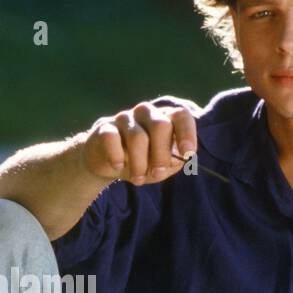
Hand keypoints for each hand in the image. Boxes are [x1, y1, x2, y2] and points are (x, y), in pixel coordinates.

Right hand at [80, 100, 196, 184]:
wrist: (106, 163)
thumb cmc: (140, 161)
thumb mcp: (161, 166)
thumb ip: (173, 161)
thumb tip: (177, 158)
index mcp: (164, 118)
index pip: (181, 115)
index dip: (187, 133)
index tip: (188, 154)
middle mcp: (146, 113)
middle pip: (160, 125)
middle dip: (161, 154)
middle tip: (157, 174)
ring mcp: (125, 118)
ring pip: (137, 137)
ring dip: (139, 164)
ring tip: (138, 179)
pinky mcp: (105, 127)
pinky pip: (112, 138)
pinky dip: (117, 156)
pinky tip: (118, 167)